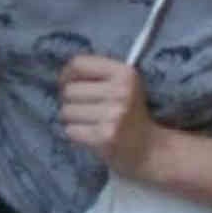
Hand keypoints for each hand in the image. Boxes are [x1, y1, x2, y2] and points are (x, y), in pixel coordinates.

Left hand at [59, 56, 159, 176]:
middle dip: (70, 102)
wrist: (149, 148)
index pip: (79, 64)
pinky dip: (76, 134)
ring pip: (66, 111)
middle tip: (84, 110)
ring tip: (89, 123)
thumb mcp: (123, 85)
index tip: (68, 84)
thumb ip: (97, 74)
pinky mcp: (105, 136)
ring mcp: (113, 115)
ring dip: (72, 120)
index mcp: (125, 73)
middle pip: (69, 90)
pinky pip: (71, 130)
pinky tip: (91, 135)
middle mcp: (120, 92)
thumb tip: (62, 77)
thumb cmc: (129, 114)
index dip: (66, 74)